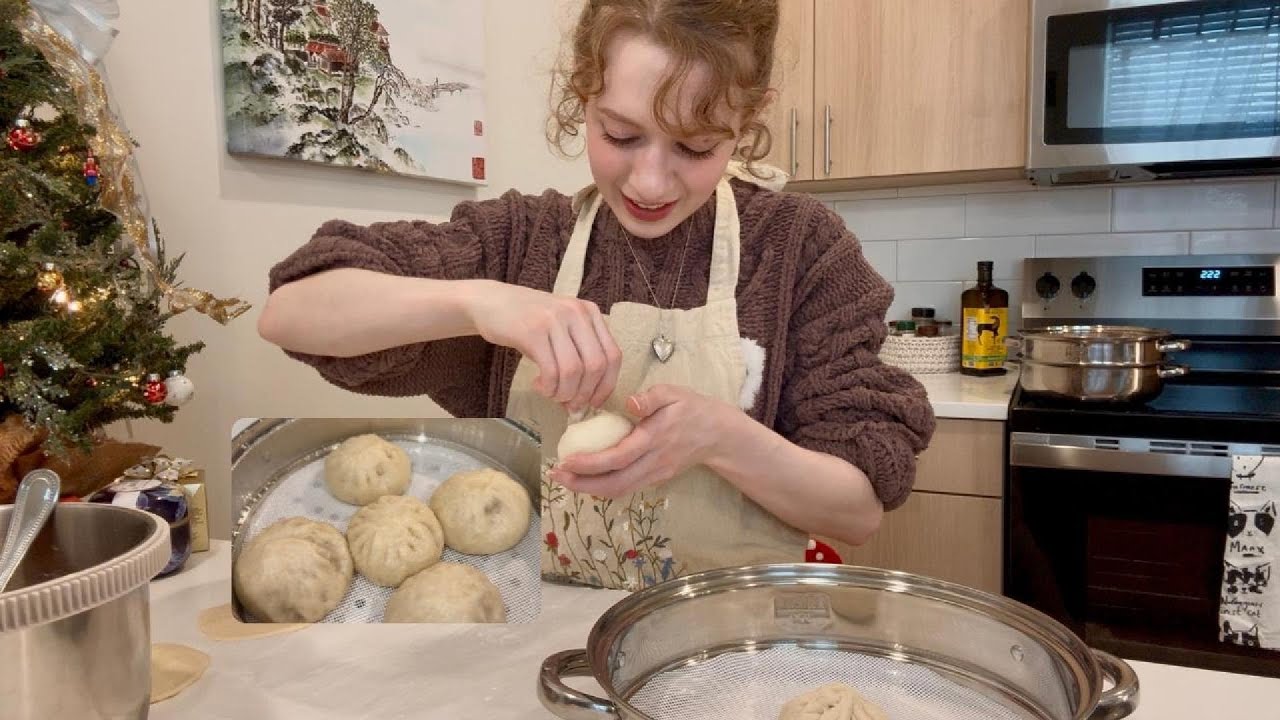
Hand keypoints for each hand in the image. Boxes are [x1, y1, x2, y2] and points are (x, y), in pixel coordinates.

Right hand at [464, 280, 621, 411]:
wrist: (491, 301)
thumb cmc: (528, 321)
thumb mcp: (562, 328)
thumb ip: (578, 355)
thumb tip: (587, 399)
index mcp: (590, 312)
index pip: (613, 355)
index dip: (606, 385)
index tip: (594, 403)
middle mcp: (576, 312)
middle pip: (596, 365)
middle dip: (584, 393)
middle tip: (570, 405)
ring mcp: (554, 320)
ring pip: (574, 370)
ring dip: (564, 392)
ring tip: (552, 394)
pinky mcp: (532, 330)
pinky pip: (551, 370)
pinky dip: (548, 387)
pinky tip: (540, 386)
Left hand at [551, 384, 731, 497]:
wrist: (718, 435)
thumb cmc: (693, 408)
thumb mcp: (674, 393)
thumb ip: (651, 397)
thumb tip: (629, 402)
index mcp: (654, 439)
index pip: (617, 458)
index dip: (589, 464)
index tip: (565, 461)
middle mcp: (654, 462)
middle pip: (614, 484)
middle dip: (581, 484)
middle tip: (556, 476)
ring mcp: (656, 474)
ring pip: (619, 491)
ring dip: (590, 490)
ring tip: (566, 480)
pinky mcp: (656, 479)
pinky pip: (626, 488)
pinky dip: (603, 487)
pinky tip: (587, 479)